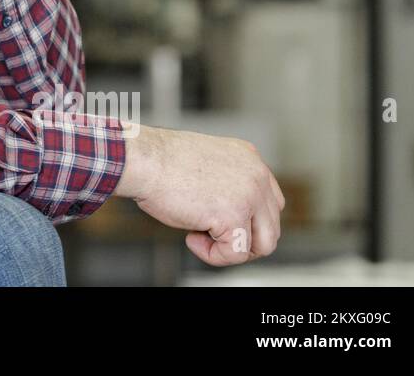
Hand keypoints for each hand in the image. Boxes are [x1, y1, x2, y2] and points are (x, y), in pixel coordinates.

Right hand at [115, 124, 285, 266]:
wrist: (142, 160)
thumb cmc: (158, 162)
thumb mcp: (205, 164)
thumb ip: (226, 183)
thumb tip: (228, 215)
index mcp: (249, 158)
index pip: (271, 201)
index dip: (248, 221)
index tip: (220, 225)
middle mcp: (256, 174)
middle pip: (271, 225)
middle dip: (242, 239)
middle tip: (210, 236)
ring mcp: (249, 195)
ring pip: (263, 244)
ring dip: (231, 249)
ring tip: (200, 238)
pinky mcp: (234, 216)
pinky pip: (235, 254)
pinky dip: (213, 255)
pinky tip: (190, 238)